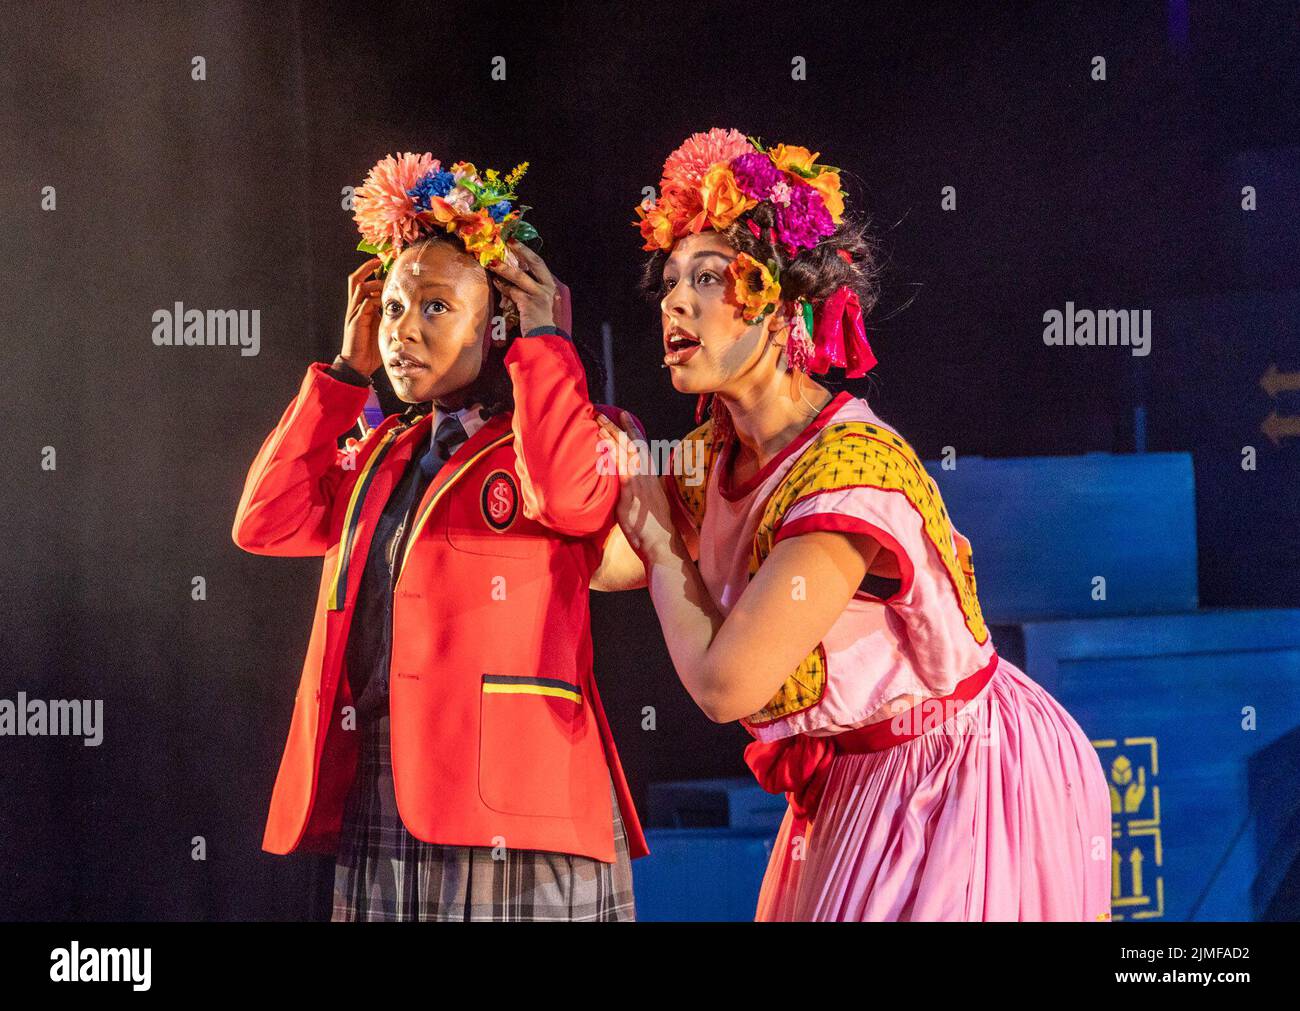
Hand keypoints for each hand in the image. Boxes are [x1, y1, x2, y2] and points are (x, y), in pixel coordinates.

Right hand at [341, 256, 384, 375]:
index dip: (369, 270)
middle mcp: (354, 307)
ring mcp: (354, 314)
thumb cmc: (370, 346)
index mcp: (360, 306)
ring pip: (360, 289)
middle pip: (355, 279)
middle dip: (366, 268)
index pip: (361, 281)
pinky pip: (365, 305)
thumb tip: (401, 304)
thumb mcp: (380, 325)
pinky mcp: (356, 322)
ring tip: (387, 284)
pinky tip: (385, 301)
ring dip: (374, 284)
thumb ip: (386, 313)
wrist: (358, 364)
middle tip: (379, 261)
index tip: (381, 261)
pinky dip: (374, 300)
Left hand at [487, 239, 567, 334]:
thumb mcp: (538, 304)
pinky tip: (496, 282)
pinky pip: (512, 291)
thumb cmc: (540, 324)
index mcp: (551, 286)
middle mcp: (548, 288)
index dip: (528, 252)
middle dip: (522, 250)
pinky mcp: (529, 303)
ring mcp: (539, 295)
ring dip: (504, 268)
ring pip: (519, 276)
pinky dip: (502, 286)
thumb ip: (528, 291)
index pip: (540, 264)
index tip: (516, 242)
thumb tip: (509, 281)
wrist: (544, 339)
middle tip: (509, 241)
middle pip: (535, 263)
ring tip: (492, 261)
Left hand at [595, 410, 676, 562]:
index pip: (641, 447)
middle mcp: (647, 475)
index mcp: (651, 477)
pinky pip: (621, 468)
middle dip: (617, 427)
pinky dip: (612, 454)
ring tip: (598, 422)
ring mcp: (640, 482)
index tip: (623, 415)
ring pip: (626, 451)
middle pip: (632, 444)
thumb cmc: (653, 529)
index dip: (632, 430)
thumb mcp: (648, 504)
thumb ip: (640, 491)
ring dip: (612, 435)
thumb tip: (631, 486)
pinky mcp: (631, 492)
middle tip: (602, 413)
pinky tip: (603, 444)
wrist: (662, 544)